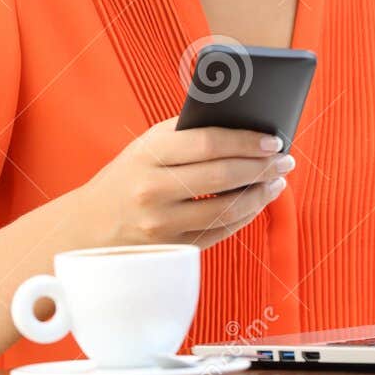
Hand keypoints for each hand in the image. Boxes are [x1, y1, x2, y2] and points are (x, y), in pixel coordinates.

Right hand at [69, 117, 292, 249]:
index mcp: (148, 155)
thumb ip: (189, 133)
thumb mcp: (148, 146)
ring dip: (260, 194)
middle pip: (223, 176)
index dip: (247, 141)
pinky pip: (219, 232)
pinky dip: (244, 216)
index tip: (274, 139)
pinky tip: (257, 202)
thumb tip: (245, 124)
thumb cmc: (129, 175)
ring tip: (276, 181)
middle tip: (286, 159)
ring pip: (226, 209)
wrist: (89, 226)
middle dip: (262, 166)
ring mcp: (161, 224)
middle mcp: (152, 190)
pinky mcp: (171, 249)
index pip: (208, 142)